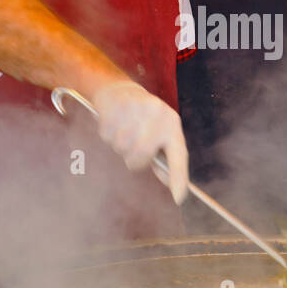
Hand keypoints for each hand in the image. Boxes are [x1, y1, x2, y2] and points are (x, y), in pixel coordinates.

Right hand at [92, 80, 188, 203]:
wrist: (120, 90)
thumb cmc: (143, 119)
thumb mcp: (158, 134)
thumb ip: (163, 157)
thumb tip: (169, 181)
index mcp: (172, 124)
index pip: (179, 155)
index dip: (179, 178)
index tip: (179, 197)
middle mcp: (158, 115)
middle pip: (142, 155)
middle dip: (134, 160)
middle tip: (132, 149)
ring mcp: (137, 109)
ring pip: (122, 147)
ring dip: (119, 146)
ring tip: (123, 131)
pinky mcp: (116, 106)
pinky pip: (107, 136)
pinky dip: (107, 135)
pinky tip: (113, 122)